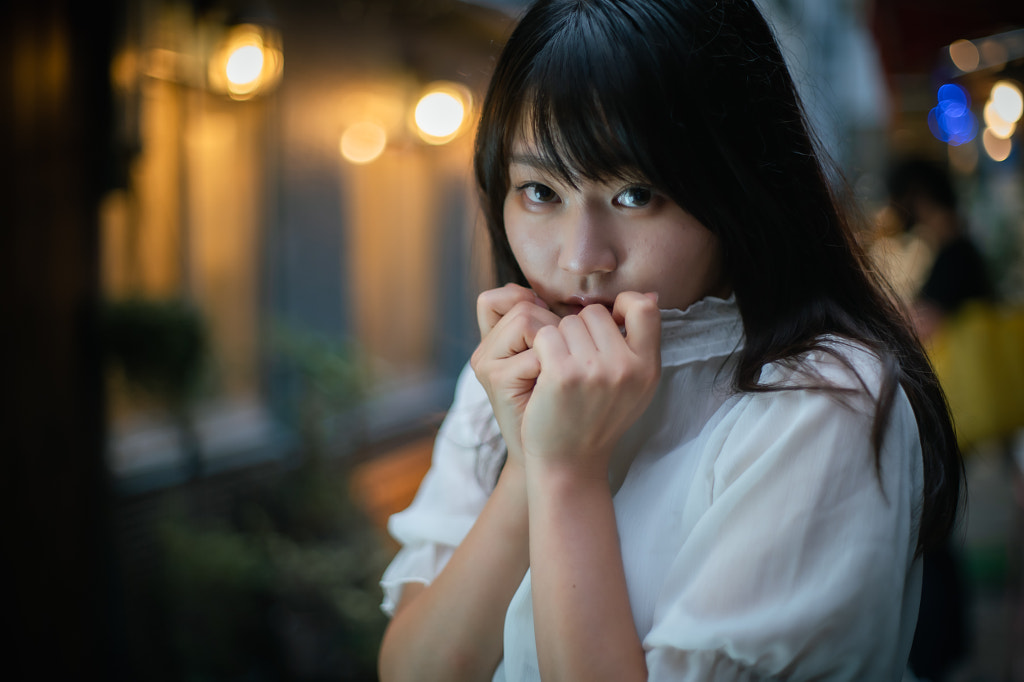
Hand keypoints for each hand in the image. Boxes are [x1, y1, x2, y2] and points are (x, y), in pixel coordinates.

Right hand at [471, 284, 560, 467]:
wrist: (557, 458)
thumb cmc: (564, 408)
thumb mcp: (559, 361)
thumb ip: (554, 328)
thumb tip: (564, 297)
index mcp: (495, 342)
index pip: (502, 296)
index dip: (531, 307)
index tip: (551, 340)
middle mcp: (484, 349)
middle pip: (523, 306)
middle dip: (554, 330)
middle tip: (560, 367)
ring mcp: (486, 363)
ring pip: (528, 321)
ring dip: (556, 347)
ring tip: (555, 379)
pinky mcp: (495, 379)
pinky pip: (537, 351)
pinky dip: (556, 369)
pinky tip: (555, 393)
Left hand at [520, 292, 660, 478]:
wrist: (569, 463)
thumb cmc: (597, 420)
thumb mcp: (634, 387)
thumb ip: (640, 345)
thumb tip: (648, 295)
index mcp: (648, 368)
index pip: (644, 308)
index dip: (622, 305)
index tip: (607, 322)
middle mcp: (626, 367)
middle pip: (594, 313)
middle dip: (579, 330)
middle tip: (574, 362)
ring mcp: (595, 370)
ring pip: (567, 322)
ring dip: (557, 340)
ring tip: (560, 371)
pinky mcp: (562, 374)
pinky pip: (545, 335)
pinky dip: (539, 349)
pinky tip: (543, 373)